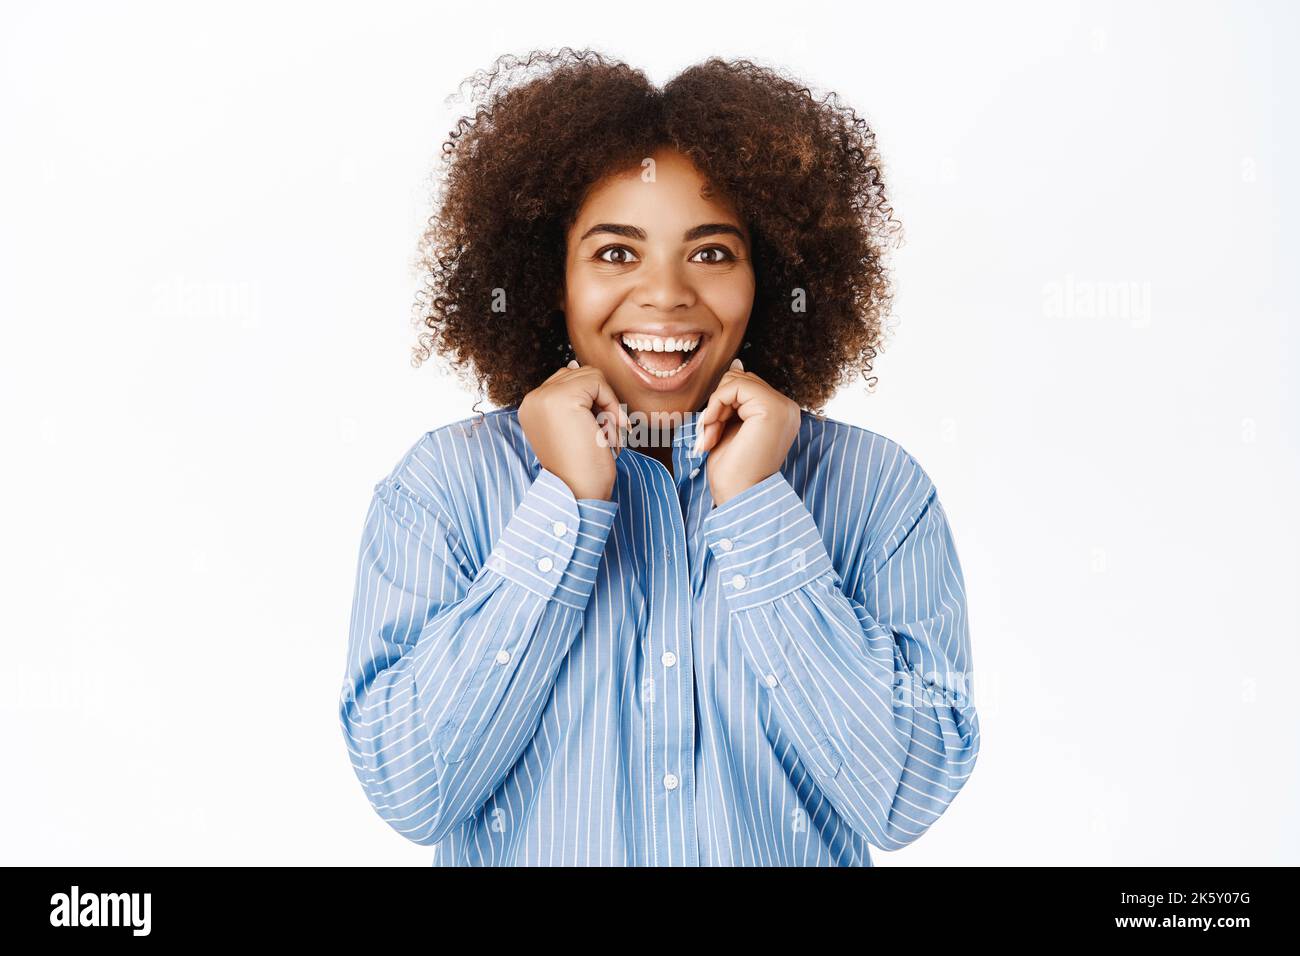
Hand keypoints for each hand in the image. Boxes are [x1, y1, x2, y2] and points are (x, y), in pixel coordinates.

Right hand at [518, 359, 627, 500]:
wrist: (579, 494)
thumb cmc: (583, 468)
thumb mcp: (572, 427)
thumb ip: (572, 398)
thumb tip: (575, 364)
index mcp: (532, 407)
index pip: (569, 380)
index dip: (590, 403)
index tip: (593, 435)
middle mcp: (532, 399)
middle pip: (580, 374)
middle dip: (600, 402)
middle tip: (602, 436)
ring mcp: (543, 397)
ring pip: (591, 375)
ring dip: (607, 405)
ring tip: (603, 435)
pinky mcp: (560, 398)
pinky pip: (598, 381)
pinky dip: (611, 404)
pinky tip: (606, 431)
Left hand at [693, 359, 801, 506]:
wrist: (739, 497)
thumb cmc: (733, 471)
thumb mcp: (731, 425)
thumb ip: (735, 397)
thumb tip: (737, 363)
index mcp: (781, 412)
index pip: (745, 385)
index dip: (721, 404)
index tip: (711, 433)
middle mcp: (787, 407)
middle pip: (740, 378)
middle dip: (717, 405)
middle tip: (710, 436)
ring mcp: (783, 406)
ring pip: (736, 380)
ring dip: (714, 408)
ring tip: (711, 436)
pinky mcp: (771, 408)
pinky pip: (734, 386)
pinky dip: (715, 406)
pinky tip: (712, 429)